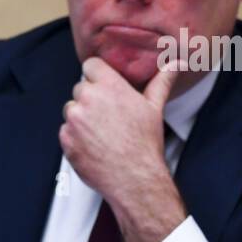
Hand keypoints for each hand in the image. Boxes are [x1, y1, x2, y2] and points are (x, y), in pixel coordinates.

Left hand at [59, 58, 187, 241]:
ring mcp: (73, 120)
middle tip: (107, 115)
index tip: (103, 85)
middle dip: (90, 98)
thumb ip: (161, 82)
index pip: (90, 65)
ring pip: (71, 109)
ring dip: (81, 117)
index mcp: (109, 87)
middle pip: (80, 88)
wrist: (133, 178)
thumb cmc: (144, 143)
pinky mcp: (65, 139)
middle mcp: (87, 99)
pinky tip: (93, 145)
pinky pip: (65, 130)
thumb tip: (176, 64)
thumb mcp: (154, 108)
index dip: (97, 75)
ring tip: (102, 132)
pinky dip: (75, 136)